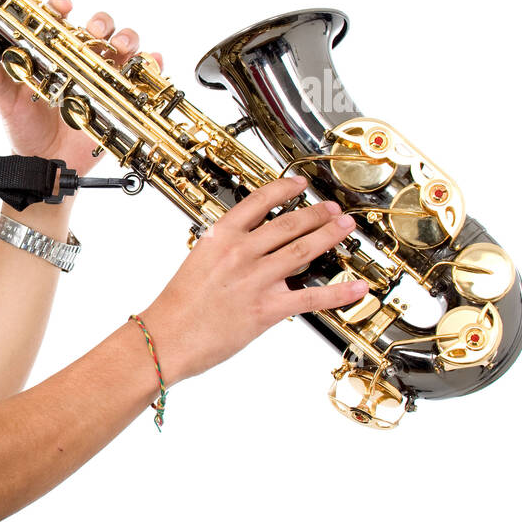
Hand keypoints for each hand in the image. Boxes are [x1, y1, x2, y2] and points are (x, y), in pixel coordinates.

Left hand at [0, 0, 161, 179]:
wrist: (44, 165)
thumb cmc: (25, 130)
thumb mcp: (8, 104)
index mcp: (51, 54)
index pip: (58, 20)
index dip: (61, 7)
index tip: (61, 6)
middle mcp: (78, 60)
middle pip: (97, 28)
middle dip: (100, 23)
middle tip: (95, 33)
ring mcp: (101, 77)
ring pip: (122, 46)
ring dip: (127, 39)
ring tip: (122, 48)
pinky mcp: (118, 97)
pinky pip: (141, 76)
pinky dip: (151, 64)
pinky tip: (151, 62)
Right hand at [134, 175, 370, 384]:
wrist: (165, 337)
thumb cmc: (176, 307)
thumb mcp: (197, 262)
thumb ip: (224, 250)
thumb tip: (251, 245)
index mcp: (220, 237)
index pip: (259, 201)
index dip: (285, 189)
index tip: (299, 184)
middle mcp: (240, 253)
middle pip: (289, 224)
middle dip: (318, 214)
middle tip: (333, 209)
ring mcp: (256, 279)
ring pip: (305, 250)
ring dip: (330, 237)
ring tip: (344, 228)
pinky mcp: (267, 308)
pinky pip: (312, 297)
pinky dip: (340, 292)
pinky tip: (356, 287)